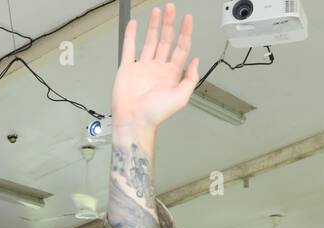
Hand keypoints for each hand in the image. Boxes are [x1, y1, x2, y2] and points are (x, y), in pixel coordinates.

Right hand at [111, 5, 198, 133]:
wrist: (134, 121)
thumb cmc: (156, 114)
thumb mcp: (181, 98)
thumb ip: (190, 79)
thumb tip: (196, 62)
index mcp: (172, 74)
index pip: (181, 49)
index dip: (185, 33)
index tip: (187, 19)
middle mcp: (158, 68)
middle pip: (166, 41)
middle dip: (169, 24)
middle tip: (171, 8)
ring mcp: (143, 67)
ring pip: (150, 41)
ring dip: (154, 26)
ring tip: (157, 11)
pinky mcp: (128, 68)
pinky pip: (130, 48)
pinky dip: (131, 35)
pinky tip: (135, 24)